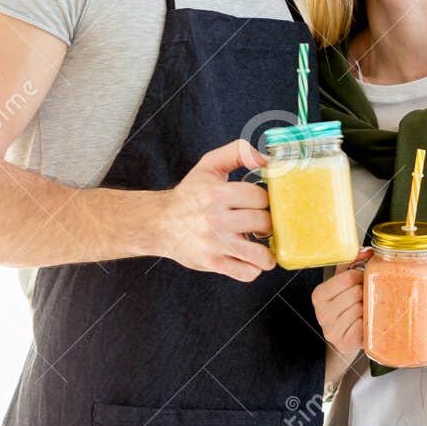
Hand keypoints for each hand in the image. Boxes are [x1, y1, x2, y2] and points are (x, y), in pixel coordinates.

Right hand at [156, 138, 275, 280]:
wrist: (159, 223)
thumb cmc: (190, 194)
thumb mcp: (210, 165)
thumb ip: (238, 152)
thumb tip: (267, 159)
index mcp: (217, 194)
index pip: (260, 197)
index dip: (264, 200)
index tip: (259, 203)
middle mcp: (216, 220)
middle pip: (263, 222)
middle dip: (266, 223)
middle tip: (259, 223)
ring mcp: (215, 244)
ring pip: (260, 254)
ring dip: (266, 251)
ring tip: (259, 244)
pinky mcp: (213, 264)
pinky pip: (247, 273)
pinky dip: (253, 268)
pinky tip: (248, 258)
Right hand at [312, 252, 371, 353]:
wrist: (344, 338)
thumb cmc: (345, 307)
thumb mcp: (343, 283)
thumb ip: (352, 263)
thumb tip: (368, 251)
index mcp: (319, 294)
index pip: (347, 278)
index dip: (360, 276)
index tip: (362, 280)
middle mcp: (321, 313)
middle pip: (355, 293)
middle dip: (365, 293)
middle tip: (365, 297)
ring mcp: (331, 330)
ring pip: (360, 308)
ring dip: (367, 308)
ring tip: (364, 310)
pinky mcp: (344, 342)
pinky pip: (363, 326)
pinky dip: (368, 323)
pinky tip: (364, 323)